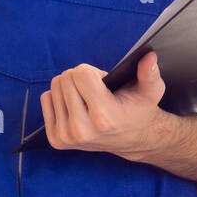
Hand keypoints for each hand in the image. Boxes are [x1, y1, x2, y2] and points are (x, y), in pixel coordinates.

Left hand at [40, 51, 168, 157]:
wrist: (132, 139)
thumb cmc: (138, 110)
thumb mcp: (151, 91)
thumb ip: (150, 73)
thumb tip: (149, 56)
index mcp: (103, 116)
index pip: (80, 73)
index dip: (92, 72)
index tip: (102, 82)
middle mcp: (82, 129)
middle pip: (65, 78)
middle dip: (80, 78)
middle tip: (95, 91)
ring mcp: (67, 136)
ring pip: (54, 87)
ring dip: (70, 88)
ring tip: (88, 99)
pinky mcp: (57, 139)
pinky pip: (45, 99)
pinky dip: (59, 98)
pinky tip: (76, 106)